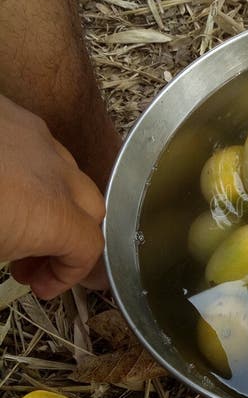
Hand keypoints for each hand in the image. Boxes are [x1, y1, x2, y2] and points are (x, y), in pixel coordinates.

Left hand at [0, 95, 106, 298]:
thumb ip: (6, 255)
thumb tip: (8, 258)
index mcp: (48, 213)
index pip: (89, 247)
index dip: (69, 273)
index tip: (41, 285)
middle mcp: (53, 171)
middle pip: (90, 207)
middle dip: (68, 237)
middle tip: (29, 260)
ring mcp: (34, 136)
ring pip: (66, 172)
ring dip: (51, 201)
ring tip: (10, 216)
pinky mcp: (12, 112)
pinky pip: (37, 144)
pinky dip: (27, 168)